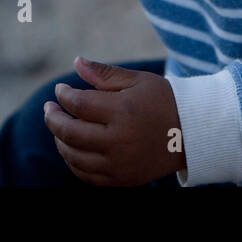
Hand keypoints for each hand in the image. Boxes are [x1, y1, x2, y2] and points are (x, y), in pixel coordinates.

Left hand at [43, 56, 186, 185]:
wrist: (192, 134)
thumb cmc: (163, 101)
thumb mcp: (137, 81)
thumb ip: (104, 73)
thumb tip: (76, 62)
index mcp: (123, 111)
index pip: (78, 104)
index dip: (63, 95)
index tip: (60, 90)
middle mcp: (119, 140)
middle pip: (70, 132)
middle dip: (53, 118)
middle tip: (49, 108)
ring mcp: (119, 163)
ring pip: (74, 156)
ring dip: (59, 140)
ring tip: (58, 127)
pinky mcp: (122, 179)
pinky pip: (86, 175)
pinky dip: (73, 162)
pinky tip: (71, 148)